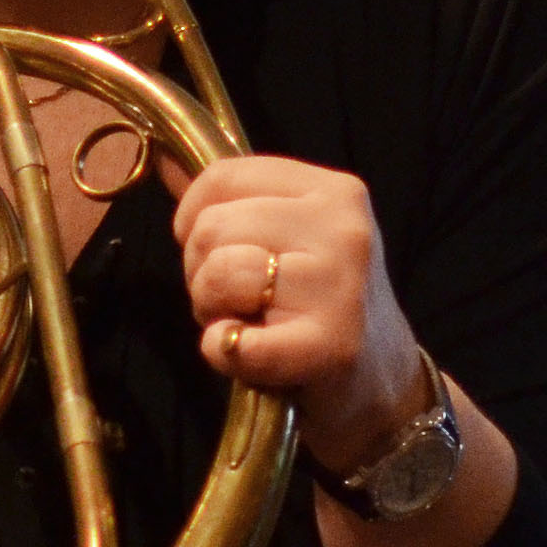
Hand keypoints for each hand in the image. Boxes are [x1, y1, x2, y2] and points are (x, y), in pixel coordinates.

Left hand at [166, 154, 424, 469]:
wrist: (382, 386)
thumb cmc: (320, 308)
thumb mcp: (290, 239)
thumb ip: (231, 201)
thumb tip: (164, 160)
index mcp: (333, 191)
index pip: (221, 176)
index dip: (195, 220)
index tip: (223, 252)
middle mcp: (341, 228)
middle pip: (210, 227)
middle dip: (205, 272)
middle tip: (246, 301)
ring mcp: (338, 285)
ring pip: (218, 274)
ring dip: (214, 311)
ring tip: (254, 324)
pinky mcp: (328, 345)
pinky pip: (231, 340)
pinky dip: (223, 353)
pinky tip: (252, 355)